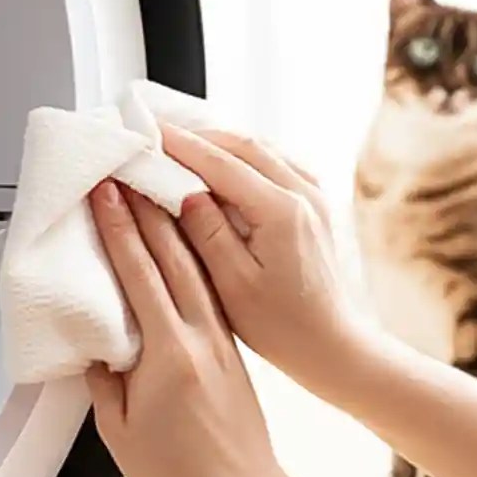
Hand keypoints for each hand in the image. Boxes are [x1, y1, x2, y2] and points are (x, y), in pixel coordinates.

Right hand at [84, 180, 286, 476]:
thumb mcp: (121, 431)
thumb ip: (105, 380)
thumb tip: (95, 347)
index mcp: (171, 351)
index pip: (141, 270)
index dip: (120, 226)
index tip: (106, 190)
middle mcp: (203, 335)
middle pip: (176, 252)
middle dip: (150, 204)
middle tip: (132, 166)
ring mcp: (222, 339)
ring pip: (200, 263)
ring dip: (179, 219)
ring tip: (160, 184)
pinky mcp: (231, 348)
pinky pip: (210, 286)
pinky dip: (197, 253)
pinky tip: (189, 241)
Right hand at [162, 124, 363, 393]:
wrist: (330, 345)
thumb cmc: (280, 326)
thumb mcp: (232, 285)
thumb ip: (206, 231)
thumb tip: (182, 189)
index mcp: (281, 212)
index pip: (222, 163)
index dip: (180, 145)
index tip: (146, 132)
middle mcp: (303, 194)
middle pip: (243, 145)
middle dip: (197, 135)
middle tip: (156, 132)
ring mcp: (313, 195)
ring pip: (260, 149)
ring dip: (219, 142)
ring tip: (181, 142)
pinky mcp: (313, 204)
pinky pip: (274, 162)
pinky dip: (241, 155)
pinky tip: (220, 163)